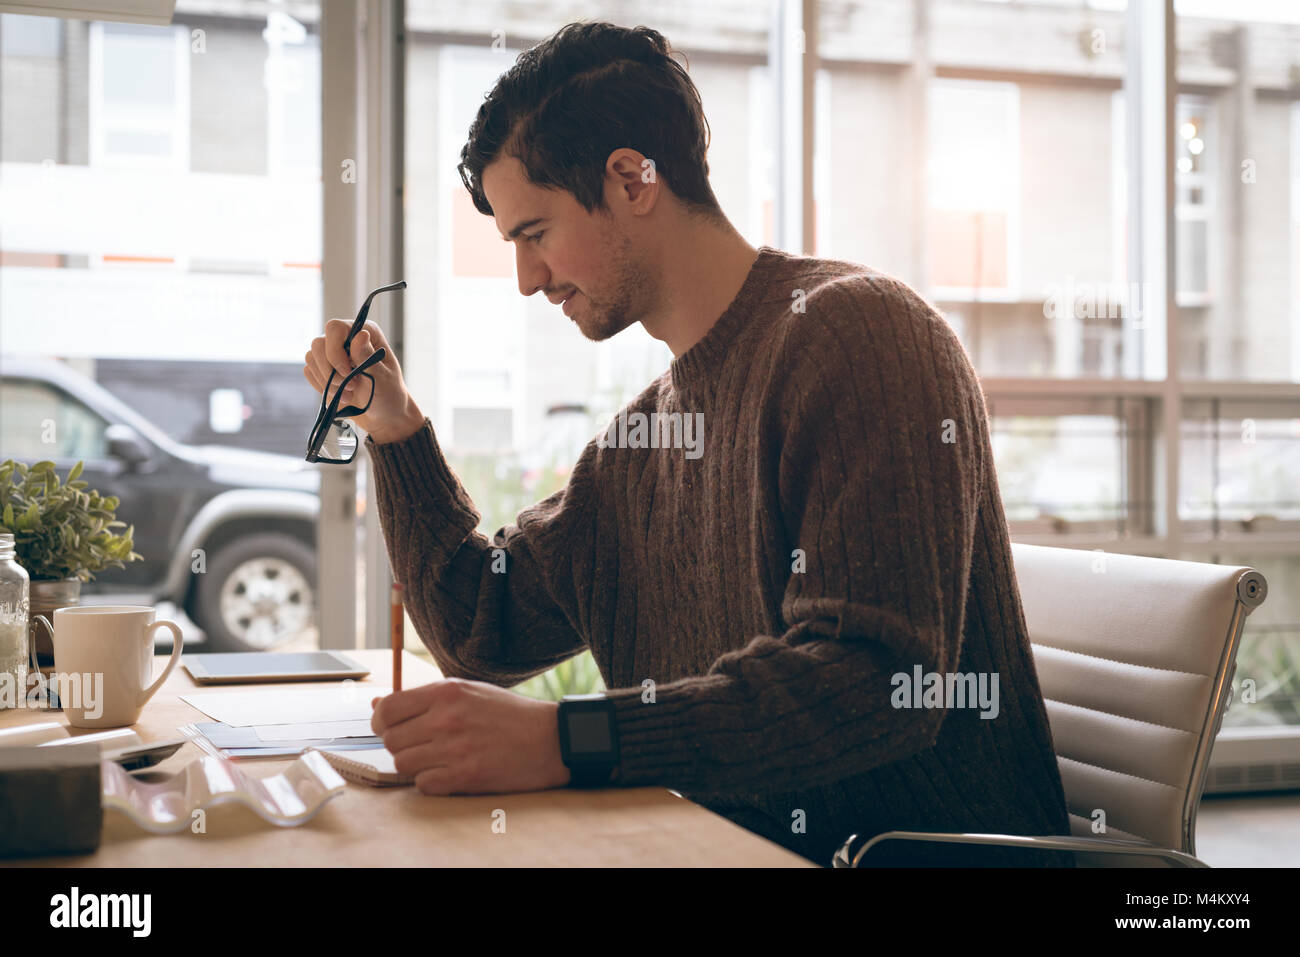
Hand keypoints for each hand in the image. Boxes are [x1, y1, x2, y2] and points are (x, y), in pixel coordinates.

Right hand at [303, 318, 423, 443]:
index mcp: (366, 333)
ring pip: (311, 358)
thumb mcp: (383, 377)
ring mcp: (333, 353)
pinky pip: (310, 371)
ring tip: (348, 394)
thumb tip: (360, 334)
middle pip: (319, 344)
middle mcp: (347, 339)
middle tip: (351, 387)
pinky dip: (322, 386)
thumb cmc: (389, 394)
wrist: (382, 415)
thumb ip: (368, 357)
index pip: (336, 328)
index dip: (335, 351)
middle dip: (330, 370)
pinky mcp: (323, 368)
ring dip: (328, 381)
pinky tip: (339, 395)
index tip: (348, 373)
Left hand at [369, 679, 571, 794]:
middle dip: (400, 745)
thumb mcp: (468, 692)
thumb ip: (423, 698)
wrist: (549, 739)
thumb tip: (377, 704)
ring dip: (415, 764)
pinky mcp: (464, 776)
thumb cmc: (508, 714)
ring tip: (437, 758)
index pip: (387, 709)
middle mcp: (446, 718)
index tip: (391, 728)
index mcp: (446, 692)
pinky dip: (431, 782)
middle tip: (421, 745)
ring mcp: (454, 748)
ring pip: (403, 764)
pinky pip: (423, 785)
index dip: (381, 722)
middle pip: (391, 740)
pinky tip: (449, 772)